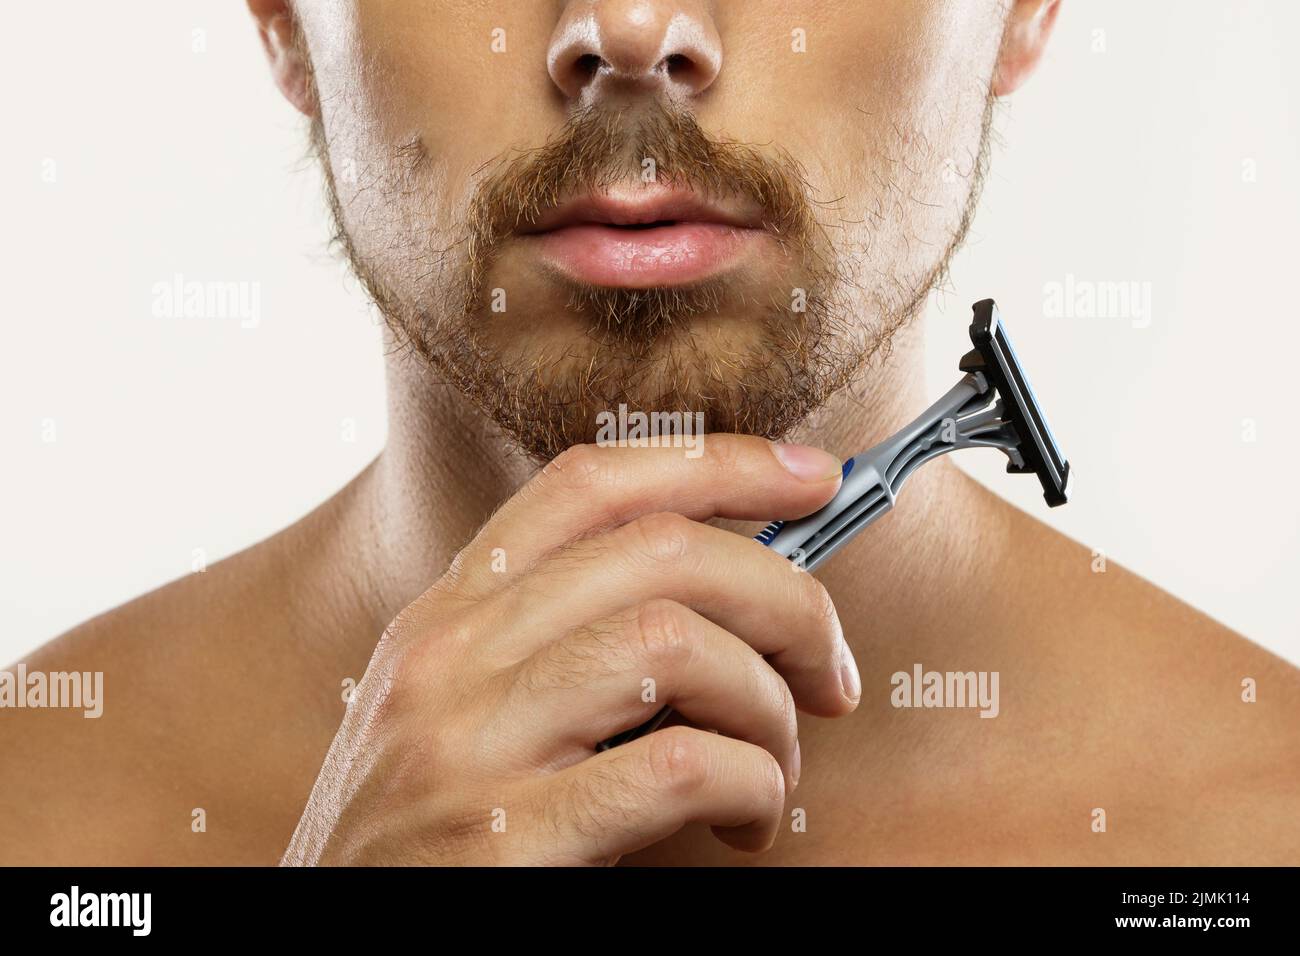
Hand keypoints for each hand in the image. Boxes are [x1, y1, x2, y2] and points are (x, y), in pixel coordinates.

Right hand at [283, 436, 859, 864]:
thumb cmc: (424, 842)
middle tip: (828, 669)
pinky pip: (679, 766)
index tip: (811, 475)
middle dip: (786, 596)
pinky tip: (745, 819)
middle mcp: (448, 657)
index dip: (718, 462)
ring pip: (675, 641)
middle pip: (659, 549)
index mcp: (445, 616)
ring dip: (767, 703)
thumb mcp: (464, 714)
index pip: (589, 485)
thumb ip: (560, 647)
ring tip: (775, 763)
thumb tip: (730, 605)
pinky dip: (751, 783)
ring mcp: (464, 743)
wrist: (322, 947)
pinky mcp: (499, 838)